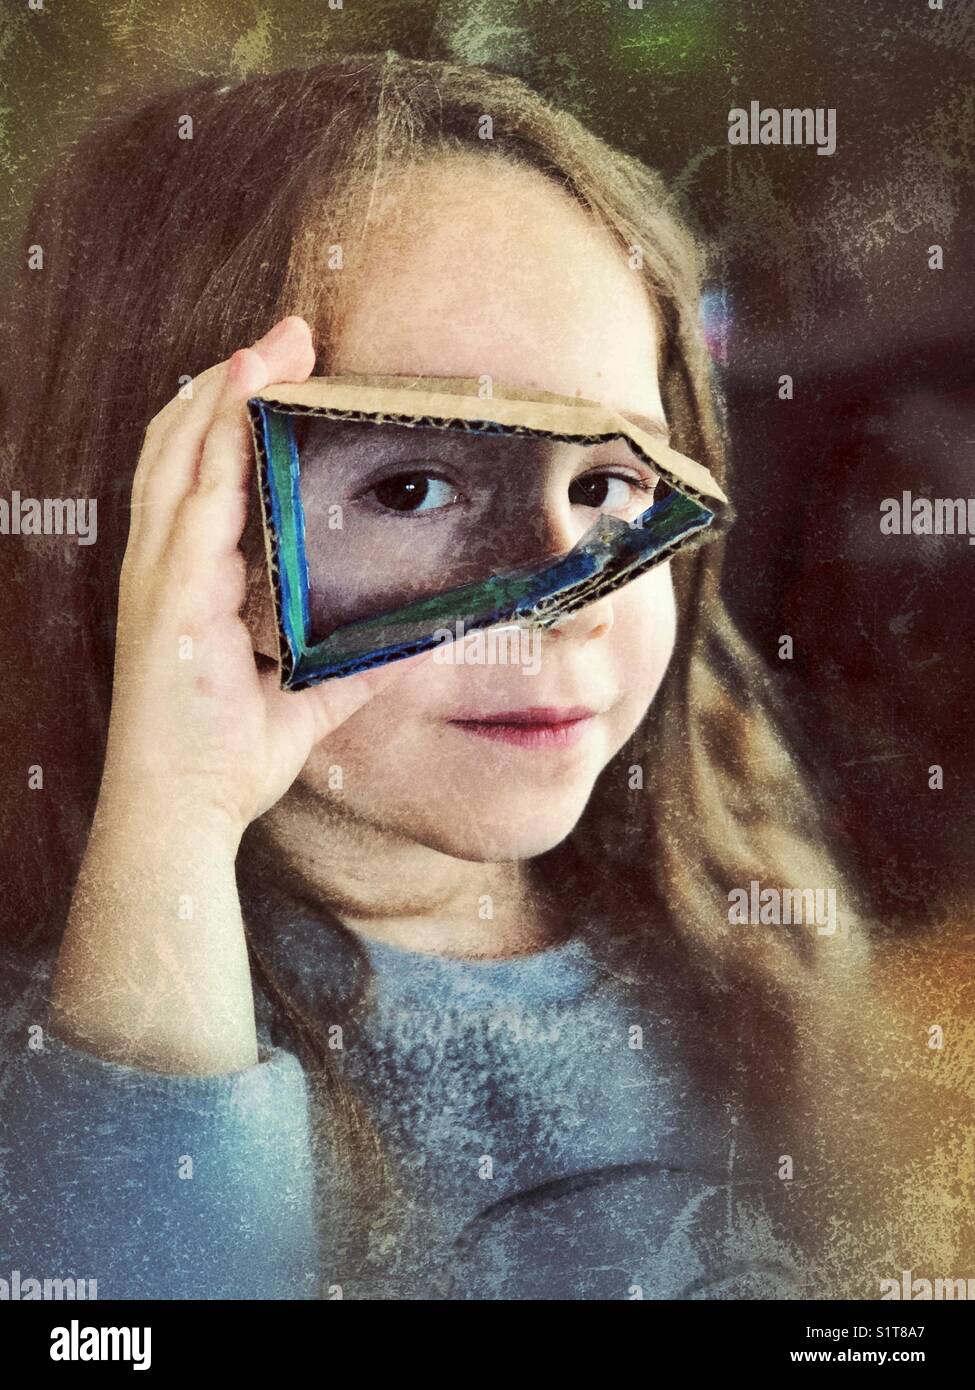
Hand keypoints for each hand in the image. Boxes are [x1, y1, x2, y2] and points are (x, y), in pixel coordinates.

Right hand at [102, 315, 431, 838]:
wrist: (182, 808)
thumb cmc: (226, 757)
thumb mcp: (310, 699)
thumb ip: (360, 663)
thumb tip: (422, 639)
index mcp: (188, 581)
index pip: (200, 476)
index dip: (228, 418)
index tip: (277, 374)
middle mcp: (166, 564)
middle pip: (184, 447)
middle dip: (229, 384)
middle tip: (288, 337)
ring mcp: (162, 572)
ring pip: (183, 453)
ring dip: (225, 389)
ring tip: (274, 344)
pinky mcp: (172, 589)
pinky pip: (196, 493)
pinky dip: (216, 436)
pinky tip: (243, 392)